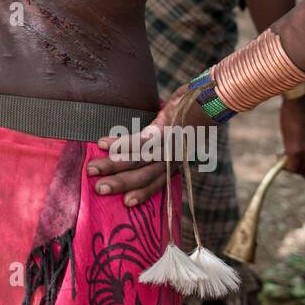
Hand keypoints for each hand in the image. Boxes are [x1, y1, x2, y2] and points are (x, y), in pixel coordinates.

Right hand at [88, 83, 214, 204]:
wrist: (212, 100)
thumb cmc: (193, 117)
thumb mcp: (182, 140)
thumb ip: (163, 149)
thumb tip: (140, 150)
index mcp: (176, 163)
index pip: (157, 183)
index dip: (141, 194)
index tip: (125, 204)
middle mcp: (172, 159)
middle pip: (142, 175)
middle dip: (119, 183)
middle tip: (98, 190)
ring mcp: (167, 145)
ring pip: (136, 160)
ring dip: (112, 165)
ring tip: (92, 169)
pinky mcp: (164, 129)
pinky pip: (138, 141)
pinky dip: (120, 144)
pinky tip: (103, 144)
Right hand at [279, 91, 304, 178]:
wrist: (300, 101)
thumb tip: (301, 156)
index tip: (298, 161)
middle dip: (297, 168)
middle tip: (288, 158)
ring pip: (297, 171)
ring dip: (289, 165)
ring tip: (281, 154)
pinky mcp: (296, 151)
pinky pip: (289, 168)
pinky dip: (282, 164)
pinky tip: (277, 155)